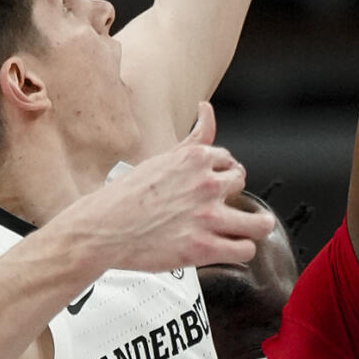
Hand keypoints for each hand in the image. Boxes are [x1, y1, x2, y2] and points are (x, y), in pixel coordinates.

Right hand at [87, 105, 267, 275]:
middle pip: (243, 185)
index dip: (222, 173)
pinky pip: (244, 249)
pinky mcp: (204, 248)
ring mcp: (207, 217)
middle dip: (232, 194)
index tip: (214, 184)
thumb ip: (194, 137)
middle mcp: (206, 185)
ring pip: (258, 223)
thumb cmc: (124, 197)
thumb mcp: (162, 158)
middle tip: (221, 205)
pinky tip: (232, 248)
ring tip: (249, 228)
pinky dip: (242, 249)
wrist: (100, 230)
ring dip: (255, 225)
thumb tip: (207, 109)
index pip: (229, 161)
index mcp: (196, 159)